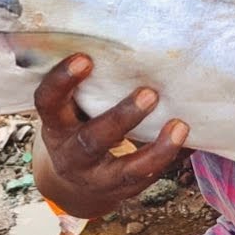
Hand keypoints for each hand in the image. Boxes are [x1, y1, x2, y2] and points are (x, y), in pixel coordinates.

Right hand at [32, 53, 189, 218]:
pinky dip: (168, 160)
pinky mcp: (121, 191)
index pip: (48, 103)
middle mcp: (71, 155)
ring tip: (180, 126)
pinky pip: (147, 179)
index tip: (85, 58)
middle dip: (121, 117)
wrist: (74, 182)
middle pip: (92, 139)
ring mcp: (97, 178)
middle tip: (149, 93)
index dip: (62, 81)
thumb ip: (88, 88)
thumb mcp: (71, 110)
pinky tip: (186, 142)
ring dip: (156, 149)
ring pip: (126, 169)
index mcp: (56, 126)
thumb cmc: (79, 126)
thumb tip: (126, 43)